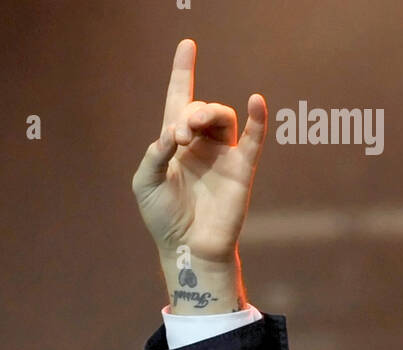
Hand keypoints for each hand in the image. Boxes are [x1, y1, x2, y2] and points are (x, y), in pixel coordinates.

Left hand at [132, 38, 266, 299]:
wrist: (186, 249)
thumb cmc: (163, 219)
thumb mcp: (145, 184)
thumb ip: (154, 154)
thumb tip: (172, 131)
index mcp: (175, 145)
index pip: (179, 100)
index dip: (183, 73)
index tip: (187, 46)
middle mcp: (200, 145)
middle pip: (199, 108)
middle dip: (187, 113)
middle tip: (177, 135)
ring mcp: (222, 155)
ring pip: (222, 117)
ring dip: (206, 114)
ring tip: (189, 130)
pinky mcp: (241, 169)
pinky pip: (253, 138)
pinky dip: (257, 118)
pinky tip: (255, 102)